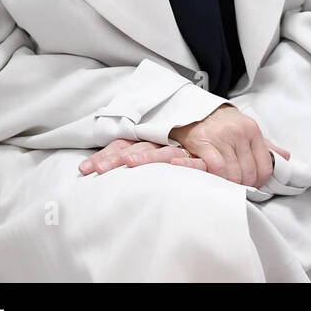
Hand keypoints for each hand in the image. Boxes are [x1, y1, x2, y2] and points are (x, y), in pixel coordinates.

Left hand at [78, 138, 208, 175]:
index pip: (124, 145)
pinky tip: (173, 166)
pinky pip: (195, 162)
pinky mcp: (204, 157)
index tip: (85, 169)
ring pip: (161, 153)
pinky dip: (184, 165)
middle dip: (115, 157)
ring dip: (146, 157)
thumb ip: (143, 161)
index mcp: (150, 142)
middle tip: (95, 168)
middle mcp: (163, 143)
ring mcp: (183, 149)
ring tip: (128, 163)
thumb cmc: (189, 146)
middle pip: (136, 147)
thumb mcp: (161, 153)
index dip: (106, 155)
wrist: (225, 127)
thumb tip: (111, 183)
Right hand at [169, 104, 289, 188]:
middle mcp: (239, 133)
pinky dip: (218, 177)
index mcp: (253, 131)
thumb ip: (267, 146)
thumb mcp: (249, 130)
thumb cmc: (225, 124)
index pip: (265, 165)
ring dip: (231, 184)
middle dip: (245, 185)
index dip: (261, 180)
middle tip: (240, 187)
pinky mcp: (204, 142)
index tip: (255, 185)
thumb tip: (286, 157)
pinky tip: (216, 178)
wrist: (197, 110)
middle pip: (249, 172)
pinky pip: (216, 167)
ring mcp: (222, 138)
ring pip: (233, 173)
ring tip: (228, 184)